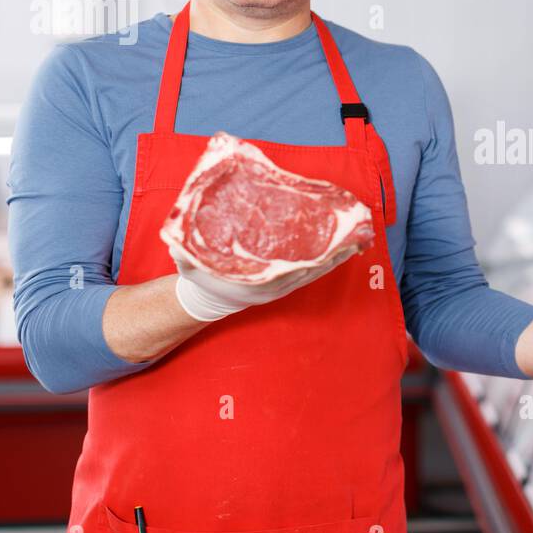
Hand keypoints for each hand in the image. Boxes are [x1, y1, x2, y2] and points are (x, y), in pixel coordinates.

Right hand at [169, 243, 358, 322]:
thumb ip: (184, 253)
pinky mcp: (283, 282)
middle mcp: (272, 285)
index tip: (334, 243)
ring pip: (315, 269)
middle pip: (311, 268)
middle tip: (357, 234)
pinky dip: (327, 260)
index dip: (315, 257)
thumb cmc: (199, 276)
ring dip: (336, 255)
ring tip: (357, 238)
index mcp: (254, 281)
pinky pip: (310, 271)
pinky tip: (340, 247)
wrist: (203, 298)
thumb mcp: (188, 264)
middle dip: (334, 252)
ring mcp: (280, 285)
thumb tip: (175, 243)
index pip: (292, 269)